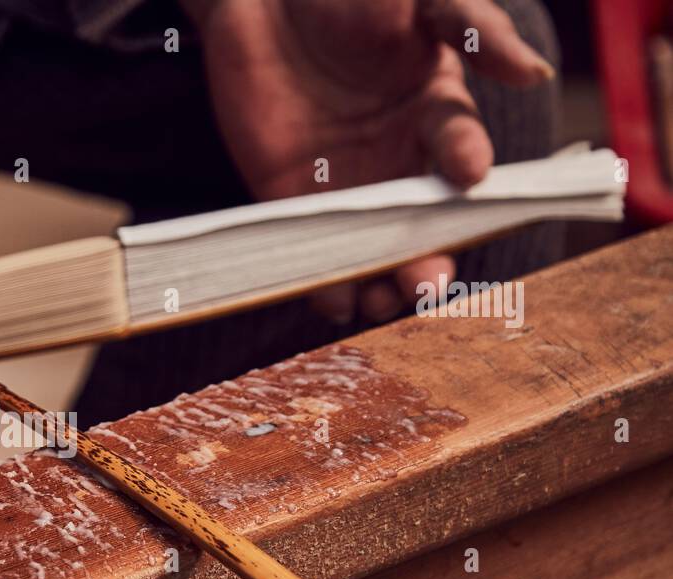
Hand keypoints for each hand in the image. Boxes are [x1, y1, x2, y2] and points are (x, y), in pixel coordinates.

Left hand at [184, 0, 553, 322]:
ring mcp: (344, 185)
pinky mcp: (289, 197)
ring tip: (381, 301)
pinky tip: (331, 299)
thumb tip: (536, 73)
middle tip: (426, 282)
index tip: (468, 177)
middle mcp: (396, 161)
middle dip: (427, 256)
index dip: (467, 169)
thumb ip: (473, 29)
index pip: (461, 155)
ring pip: (371, 249)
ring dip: (378, 282)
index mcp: (436, 116)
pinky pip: (311, 247)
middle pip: (421, 223)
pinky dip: (320, 279)